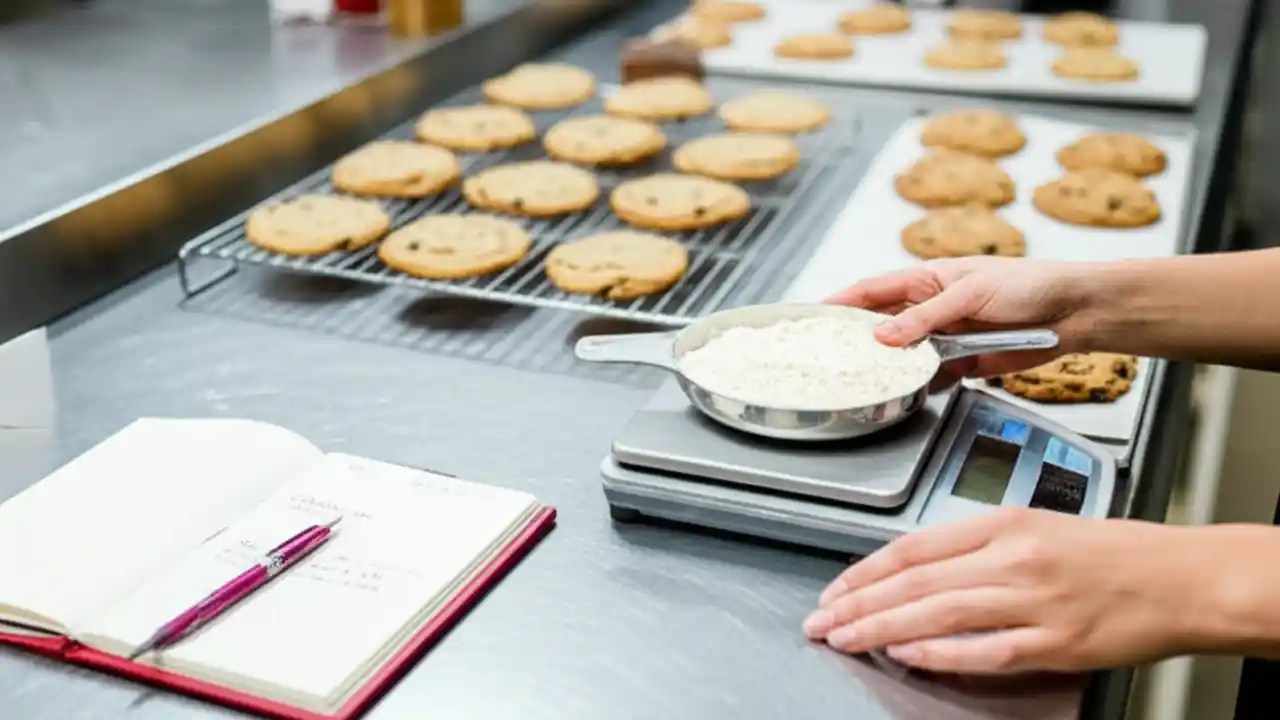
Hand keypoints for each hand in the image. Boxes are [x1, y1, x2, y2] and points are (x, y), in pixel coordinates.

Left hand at [801, 508, 1279, 673]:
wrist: (1180, 577)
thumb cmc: (1112, 552)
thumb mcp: (1037, 526)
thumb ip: (978, 545)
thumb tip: (917, 571)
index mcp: (1004, 523)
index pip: (914, 545)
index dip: (865, 570)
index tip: (834, 589)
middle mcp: (1012, 557)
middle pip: (914, 580)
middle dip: (858, 602)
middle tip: (821, 620)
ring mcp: (1032, 600)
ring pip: (937, 612)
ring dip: (881, 626)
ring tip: (845, 638)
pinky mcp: (1054, 641)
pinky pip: (983, 650)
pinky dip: (938, 653)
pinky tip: (905, 654)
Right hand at [826, 257, 1099, 378]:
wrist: (1075, 312)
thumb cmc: (1030, 284)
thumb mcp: (971, 292)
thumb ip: (926, 316)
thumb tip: (884, 335)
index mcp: (930, 279)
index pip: (875, 289)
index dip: (844, 300)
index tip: (816, 312)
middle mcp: (933, 308)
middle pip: (885, 325)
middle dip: (859, 339)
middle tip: (831, 354)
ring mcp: (948, 336)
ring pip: (906, 354)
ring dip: (891, 366)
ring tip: (865, 380)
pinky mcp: (965, 362)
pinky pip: (933, 376)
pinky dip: (920, 386)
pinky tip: (908, 394)